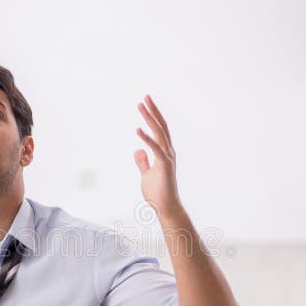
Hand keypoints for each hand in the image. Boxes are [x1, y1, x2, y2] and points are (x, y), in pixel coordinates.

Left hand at [134, 95, 181, 219]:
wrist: (166, 208)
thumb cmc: (157, 193)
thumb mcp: (146, 174)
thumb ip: (143, 162)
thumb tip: (138, 150)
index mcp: (164, 152)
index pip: (159, 129)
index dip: (153, 116)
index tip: (145, 103)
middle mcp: (168, 151)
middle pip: (161, 126)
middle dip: (152, 111)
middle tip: (145, 96)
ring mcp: (167, 157)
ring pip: (159, 133)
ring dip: (149, 118)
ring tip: (141, 105)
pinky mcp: (164, 165)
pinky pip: (154, 149)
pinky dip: (146, 139)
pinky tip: (137, 130)